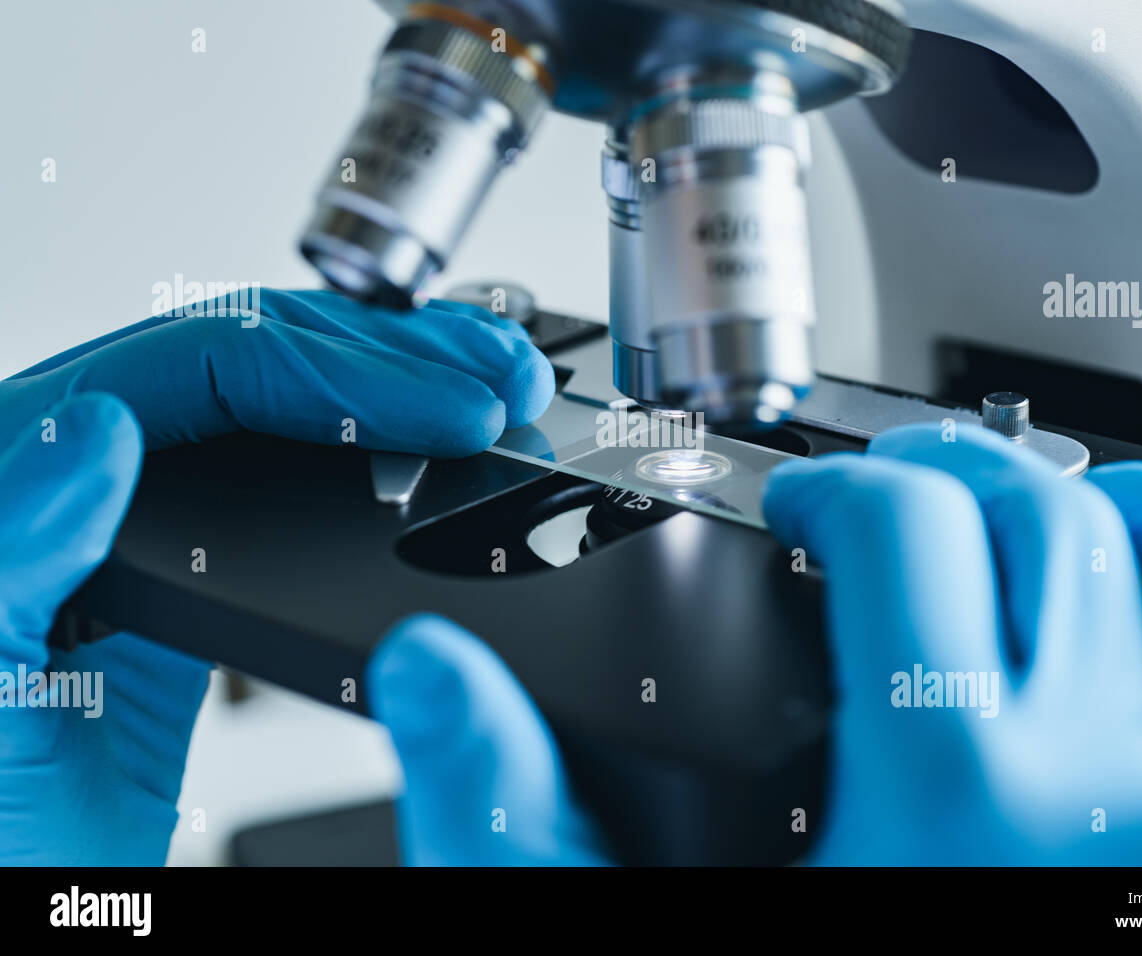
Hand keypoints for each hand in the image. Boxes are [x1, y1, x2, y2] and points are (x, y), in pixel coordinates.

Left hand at [0, 290, 553, 864]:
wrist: (38, 890)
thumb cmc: (1, 813)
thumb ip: (17, 547)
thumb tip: (98, 430)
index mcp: (30, 468)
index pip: (204, 365)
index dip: (346, 373)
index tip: (453, 412)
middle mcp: (98, 471)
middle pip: (261, 355)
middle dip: (397, 353)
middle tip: (496, 379)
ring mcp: (163, 509)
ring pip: (293, 396)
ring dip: (401, 375)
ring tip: (493, 384)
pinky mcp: (211, 554)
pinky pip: (304, 463)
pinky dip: (387, 440)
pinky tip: (441, 443)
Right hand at [367, 423, 1141, 864]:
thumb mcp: (632, 949)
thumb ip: (515, 817)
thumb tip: (437, 682)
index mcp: (944, 794)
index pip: (903, 522)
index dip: (840, 482)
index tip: (813, 509)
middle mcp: (1111, 787)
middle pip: (1037, 516)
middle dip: (948, 478)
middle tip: (895, 506)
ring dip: (1117, 507)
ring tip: (1042, 514)